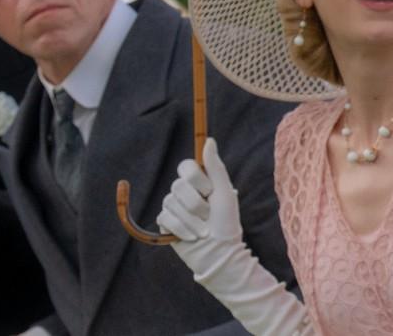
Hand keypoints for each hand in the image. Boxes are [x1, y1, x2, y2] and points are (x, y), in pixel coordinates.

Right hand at [155, 138, 310, 335]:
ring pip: (171, 203)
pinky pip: (166, 218)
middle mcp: (185, 192)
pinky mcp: (166, 224)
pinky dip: (182, 229)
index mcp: (200, 182)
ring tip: (203, 230)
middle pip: (178, 186)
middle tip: (208, 215)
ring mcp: (174, 207)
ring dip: (192, 219)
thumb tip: (209, 140)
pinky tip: (192, 236)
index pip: (186, 167)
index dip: (196, 179)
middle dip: (196, 203)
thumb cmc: (226, 222)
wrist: (219, 252)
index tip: (209, 190)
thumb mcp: (224, 192)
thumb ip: (215, 167)